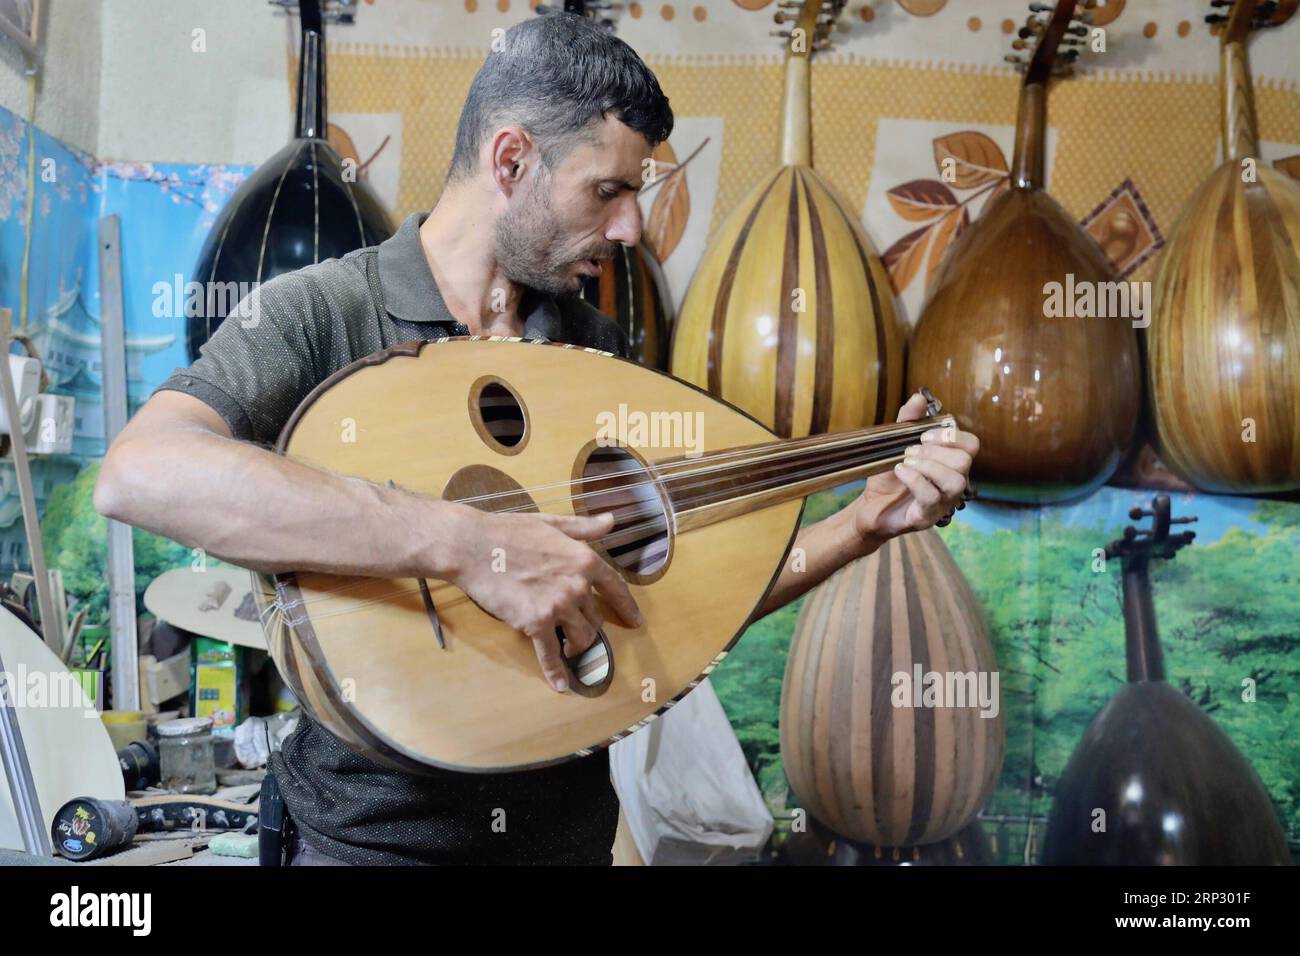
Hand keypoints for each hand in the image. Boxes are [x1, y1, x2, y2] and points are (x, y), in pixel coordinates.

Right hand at [445, 508, 641, 692]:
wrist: (473, 546)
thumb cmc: (509, 531)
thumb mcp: (553, 523)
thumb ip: (584, 528)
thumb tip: (611, 522)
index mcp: (584, 560)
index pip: (616, 588)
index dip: (627, 607)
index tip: (635, 621)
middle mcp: (577, 585)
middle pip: (596, 618)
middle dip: (590, 627)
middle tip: (580, 632)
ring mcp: (558, 606)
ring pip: (582, 638)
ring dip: (577, 647)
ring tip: (569, 650)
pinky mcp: (535, 623)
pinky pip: (551, 654)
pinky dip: (556, 672)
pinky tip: (560, 685)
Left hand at [850, 390, 978, 542]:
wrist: (869, 506)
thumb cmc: (889, 477)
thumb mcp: (896, 443)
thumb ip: (908, 420)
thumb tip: (918, 397)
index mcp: (950, 463)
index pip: (971, 445)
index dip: (952, 436)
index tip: (924, 435)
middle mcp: (952, 483)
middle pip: (965, 462)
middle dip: (935, 451)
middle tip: (910, 451)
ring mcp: (943, 503)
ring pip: (954, 481)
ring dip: (928, 466)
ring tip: (906, 462)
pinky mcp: (926, 517)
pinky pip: (931, 497)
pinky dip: (914, 479)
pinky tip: (900, 471)